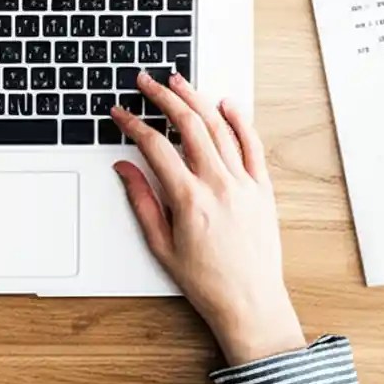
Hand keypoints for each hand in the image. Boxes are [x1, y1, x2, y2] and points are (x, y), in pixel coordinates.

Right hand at [110, 72, 304, 365]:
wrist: (249, 301)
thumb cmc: (206, 281)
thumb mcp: (161, 244)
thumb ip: (141, 201)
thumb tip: (124, 169)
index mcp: (189, 200)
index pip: (155, 146)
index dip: (133, 124)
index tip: (121, 113)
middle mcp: (219, 185)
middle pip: (188, 125)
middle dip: (163, 97)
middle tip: (147, 82)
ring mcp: (244, 184)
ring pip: (219, 127)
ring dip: (197, 99)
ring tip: (179, 82)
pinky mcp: (262, 188)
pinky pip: (252, 144)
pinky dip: (239, 120)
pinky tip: (226, 104)